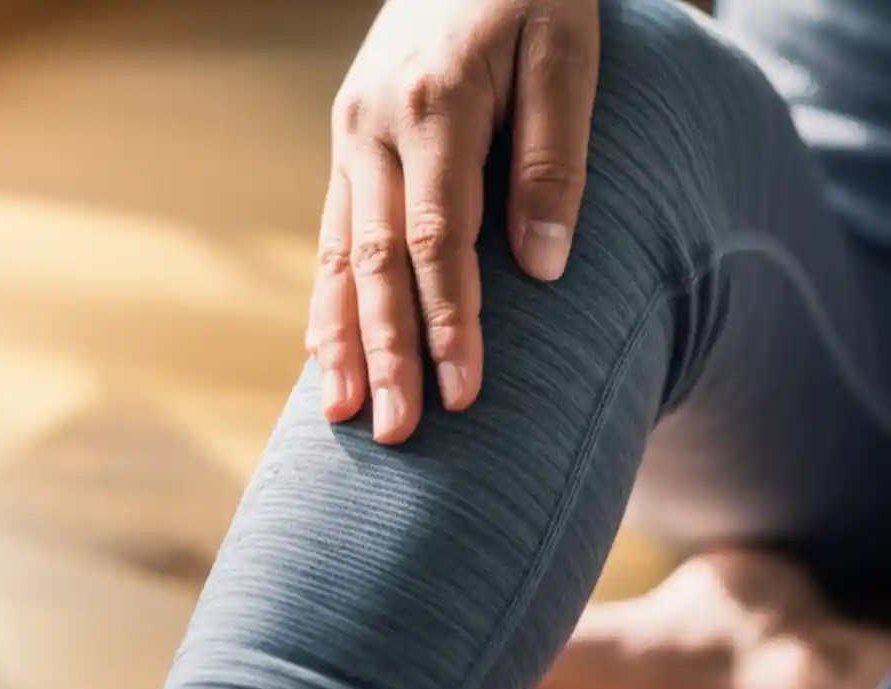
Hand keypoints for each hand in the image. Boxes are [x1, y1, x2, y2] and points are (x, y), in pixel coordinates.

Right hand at [304, 0, 599, 442]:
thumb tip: (542, 267)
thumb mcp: (566, 51)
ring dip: (343, 338)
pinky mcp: (347, 143)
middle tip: (398, 434)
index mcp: (433, 105)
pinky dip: (327, 297)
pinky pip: (332, 233)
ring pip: (340, 254)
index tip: (462, 394)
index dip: (449, 321)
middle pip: (376, 261)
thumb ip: (555, 157)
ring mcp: (350, 136)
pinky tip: (324, 350)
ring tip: (343, 415)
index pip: (437, 238)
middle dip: (389, 352)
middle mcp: (373, 127)